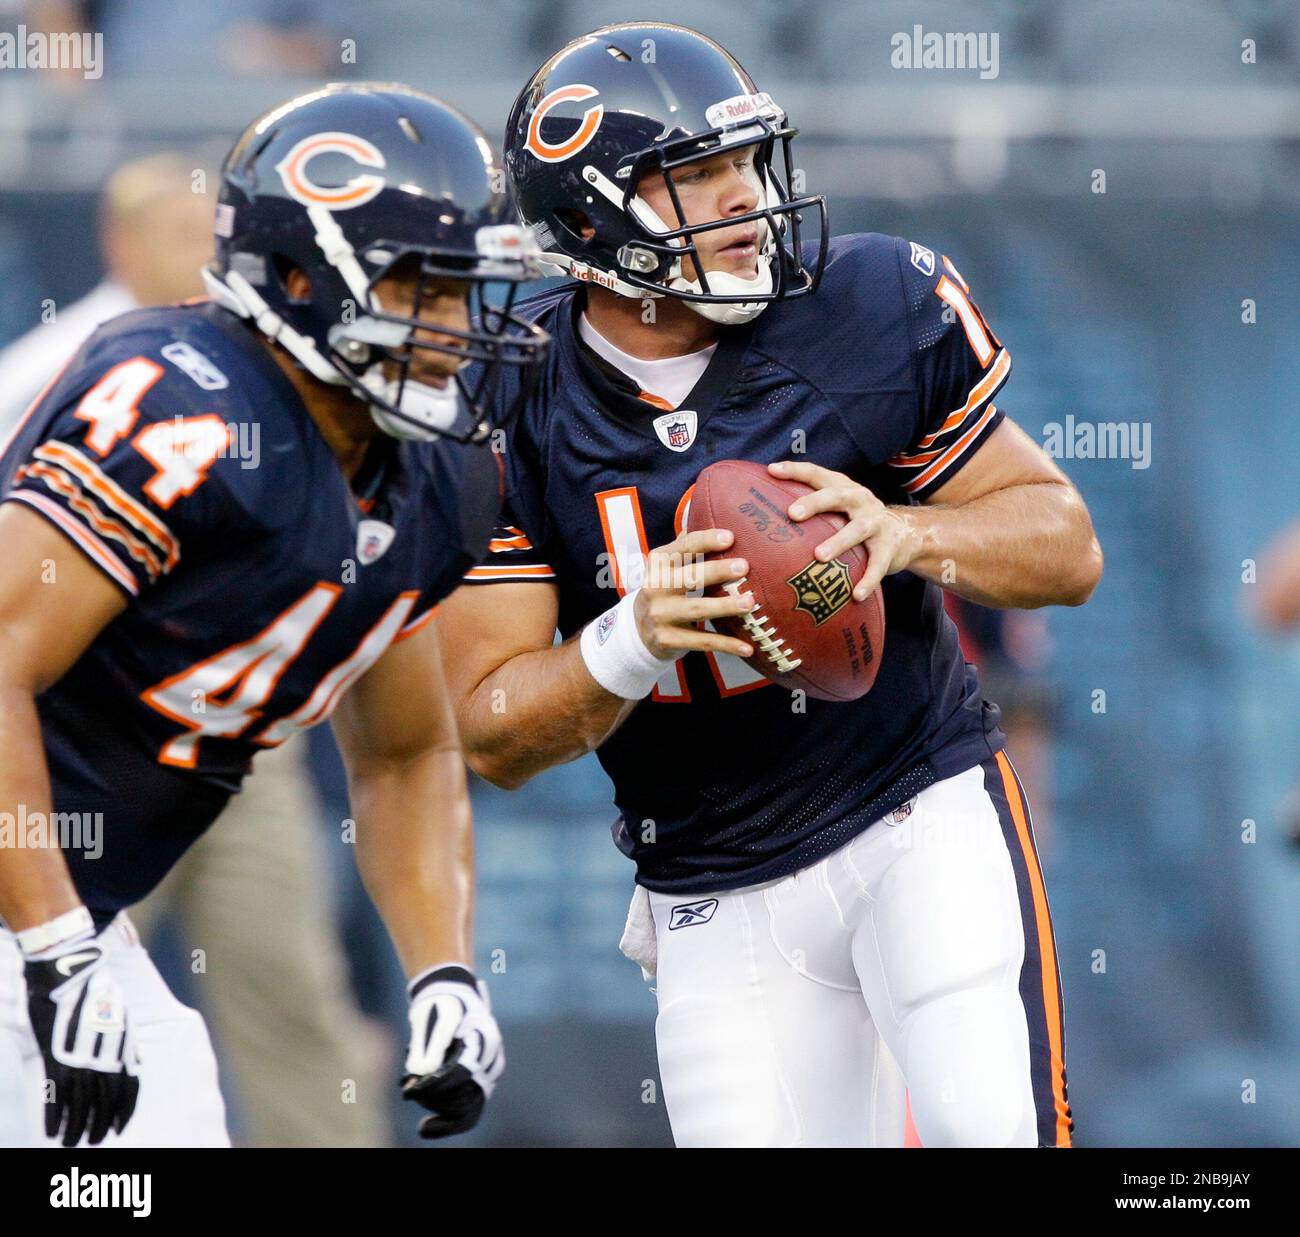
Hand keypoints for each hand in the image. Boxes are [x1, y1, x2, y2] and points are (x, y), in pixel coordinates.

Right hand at [24, 938, 139, 1146]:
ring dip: (76, 1127)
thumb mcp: (118, 1011)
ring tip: (70, 1143)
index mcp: (123, 1040)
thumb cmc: (91, 986)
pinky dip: (54, 1116)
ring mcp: (81, 1053)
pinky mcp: (56, 1054)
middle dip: (100, 1124)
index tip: (119, 1126)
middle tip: (94, 1141)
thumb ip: (123, 1038)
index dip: (124, 1109)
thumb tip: (129, 1063)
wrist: (69, 964)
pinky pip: (56, 1093)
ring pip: (81, 1102)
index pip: (129, 1085)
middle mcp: (105, 1051)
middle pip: (106, 1099)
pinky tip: (50, 1131)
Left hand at [402, 964, 502, 1138]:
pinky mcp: (477, 1084)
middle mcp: (491, 1061)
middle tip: (406, 1092)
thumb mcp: (435, 1016)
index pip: (460, 1075)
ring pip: (464, 1109)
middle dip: (431, 1101)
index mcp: (485, 1041)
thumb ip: (430, 1044)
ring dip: (434, 1107)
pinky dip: (443, 1115)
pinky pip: (465, 1110)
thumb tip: (424, 1073)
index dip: (432, 1088)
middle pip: (465, 1099)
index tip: (408, 1092)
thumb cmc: (442, 1002)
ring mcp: (486, 1075)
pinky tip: (424, 1121)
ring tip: (409, 1088)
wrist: (451, 996)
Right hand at [633, 528, 754, 659]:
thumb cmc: (665, 591)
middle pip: (689, 577)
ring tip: (750, 603)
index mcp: (658, 564)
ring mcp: (659, 615)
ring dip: (724, 606)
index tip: (731, 537)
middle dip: (716, 571)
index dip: (706, 541)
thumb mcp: (667, 566)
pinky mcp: (666, 640)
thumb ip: (686, 545)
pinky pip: (701, 641)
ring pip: (696, 610)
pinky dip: (726, 645)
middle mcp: (655, 587)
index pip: (682, 548)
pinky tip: (748, 647)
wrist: (637, 632)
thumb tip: (709, 510)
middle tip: (744, 566)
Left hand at [769, 461, 921, 599]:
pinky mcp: (889, 547)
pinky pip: (878, 564)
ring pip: (857, 530)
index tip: (772, 470)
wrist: (907, 534)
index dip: (795, 470)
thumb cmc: (857, 520)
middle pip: (837, 496)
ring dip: (838, 541)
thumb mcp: (838, 508)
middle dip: (814, 503)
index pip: (817, 474)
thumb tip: (763, 517)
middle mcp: (860, 500)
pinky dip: (868, 579)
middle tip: (792, 514)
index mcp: (843, 488)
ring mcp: (876, 523)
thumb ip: (811, 507)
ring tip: (819, 556)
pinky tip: (855, 595)